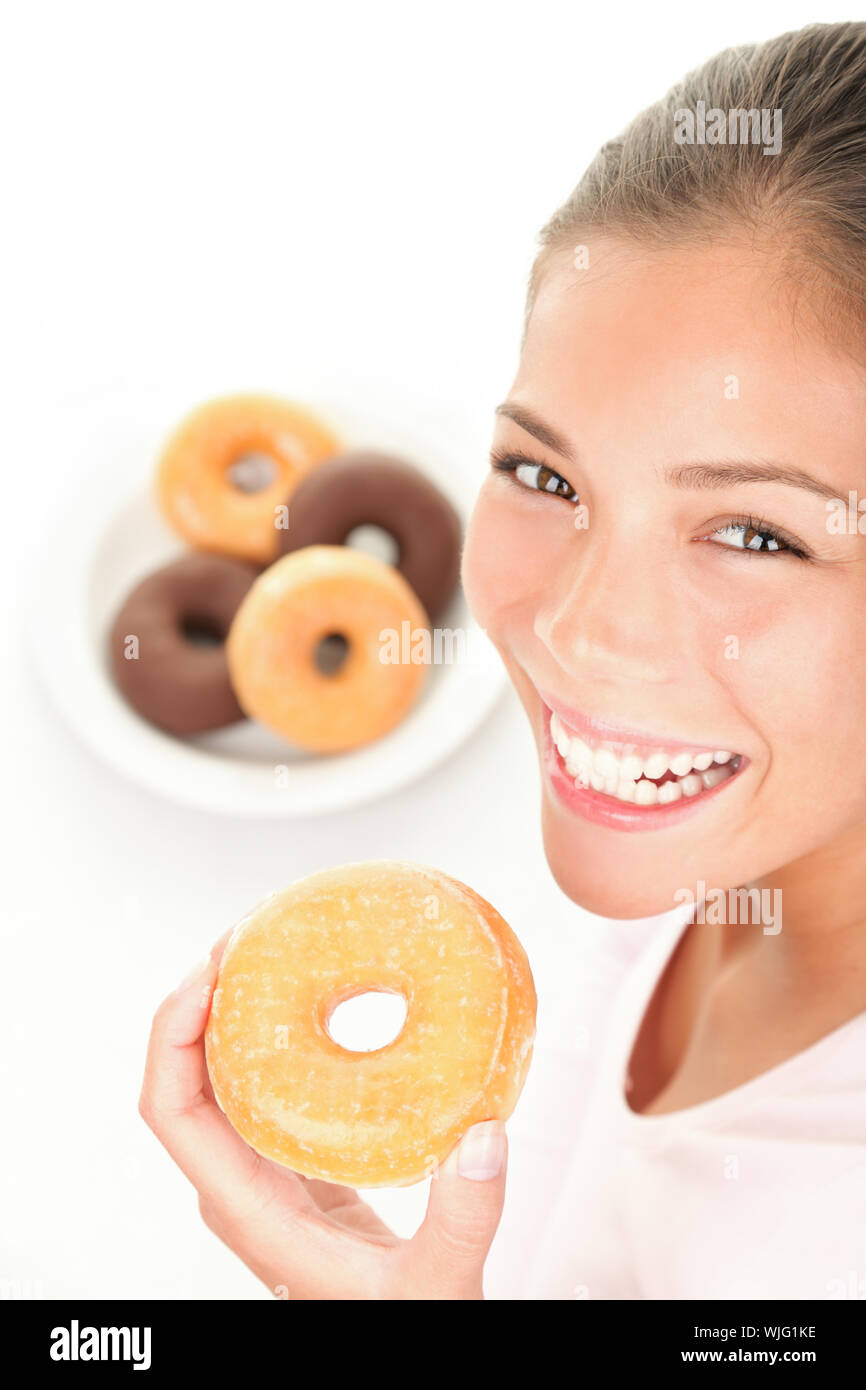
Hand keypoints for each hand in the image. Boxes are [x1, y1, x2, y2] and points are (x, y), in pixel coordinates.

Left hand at [139, 933, 507, 1299]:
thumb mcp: (436, 1287)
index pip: (172, 1110)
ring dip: (233, 1008)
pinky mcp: (297, 1163)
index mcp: (249, 1210)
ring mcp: (266, 1172)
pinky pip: (261, 1084)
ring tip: (272, 946)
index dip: (172, 1033)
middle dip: (204, 996)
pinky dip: (271, 1033)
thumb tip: (485, 1139)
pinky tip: (311, 998)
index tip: (210, 972)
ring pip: (220, 1075)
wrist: (405, 1349)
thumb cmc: (403, 1329)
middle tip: (251, 933)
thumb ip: (461, 1221)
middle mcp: (243, 1184)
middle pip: (188, 1075)